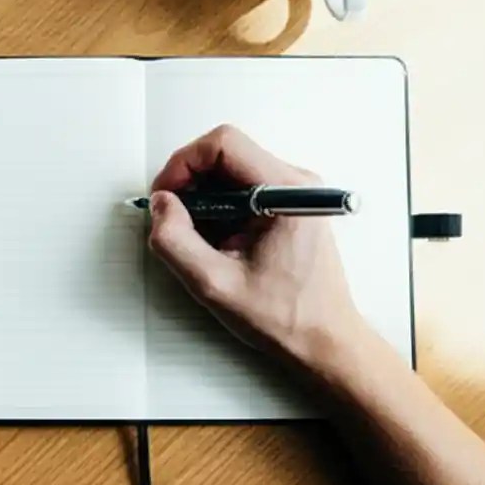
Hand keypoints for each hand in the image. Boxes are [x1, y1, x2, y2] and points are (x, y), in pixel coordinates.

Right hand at [147, 125, 363, 372]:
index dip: (184, 163)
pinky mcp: (287, 205)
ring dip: (203, 199)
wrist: (324, 340)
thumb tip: (160, 206)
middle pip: (225, 153)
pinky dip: (219, 209)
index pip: (224, 144)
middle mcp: (295, 183)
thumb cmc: (286, 317)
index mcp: (286, 193)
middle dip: (190, 183)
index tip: (166, 195)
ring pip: (230, 171)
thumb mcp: (216, 285)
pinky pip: (242, 189)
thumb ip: (177, 242)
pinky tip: (219, 243)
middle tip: (173, 220)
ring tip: (201, 240)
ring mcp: (294, 193)